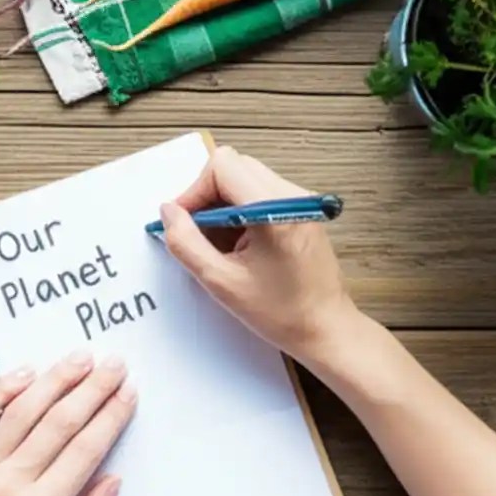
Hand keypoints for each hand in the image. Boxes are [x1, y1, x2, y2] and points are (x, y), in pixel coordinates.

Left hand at [0, 353, 135, 495]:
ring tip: (78, 359)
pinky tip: (23, 373)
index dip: (111, 416)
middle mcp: (8, 486)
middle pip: (60, 423)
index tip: (127, 392)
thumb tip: (110, 481)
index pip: (86, 450)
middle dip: (92, 389)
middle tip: (113, 364)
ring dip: (54, 380)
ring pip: (21, 412)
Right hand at [159, 147, 358, 362]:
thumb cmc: (282, 313)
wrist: (327, 328)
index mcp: (273, 209)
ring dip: (222, 205)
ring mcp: (299, 201)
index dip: (193, 191)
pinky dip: (239, 211)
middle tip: (197, 233)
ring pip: (244, 178)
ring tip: (221, 245)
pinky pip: (259, 193)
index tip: (183, 222)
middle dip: (206, 196)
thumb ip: (186, 243)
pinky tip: (239, 245)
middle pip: (233, 166)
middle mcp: (291, 196)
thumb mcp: (220, 282)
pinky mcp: (300, 210)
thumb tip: (168, 213)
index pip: (221, 166)